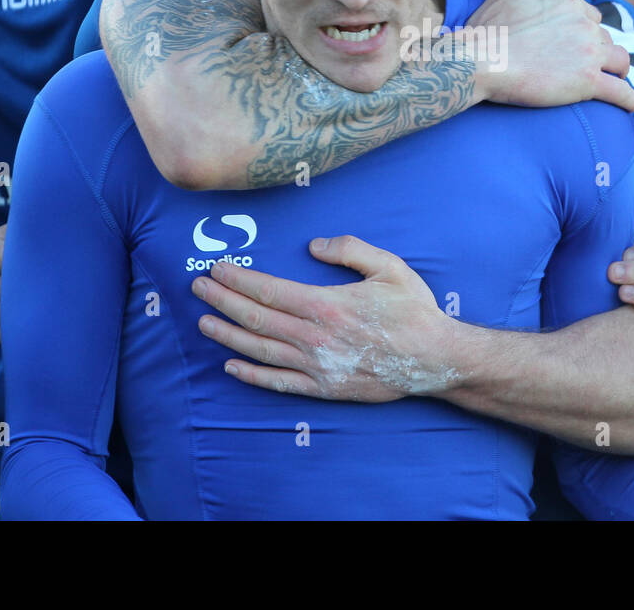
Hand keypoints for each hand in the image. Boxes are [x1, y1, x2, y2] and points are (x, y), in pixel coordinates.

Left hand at [192, 235, 459, 400]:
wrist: (434, 358)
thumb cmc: (413, 309)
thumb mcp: (389, 266)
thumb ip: (350, 249)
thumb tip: (314, 245)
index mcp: (327, 304)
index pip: (268, 290)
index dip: (238, 279)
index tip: (216, 269)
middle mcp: (315, 337)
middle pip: (256, 318)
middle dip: (222, 301)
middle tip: (198, 287)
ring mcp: (316, 366)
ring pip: (260, 350)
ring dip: (227, 335)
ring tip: (204, 322)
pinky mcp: (323, 388)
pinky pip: (279, 382)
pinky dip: (252, 375)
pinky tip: (231, 366)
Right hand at [467, 0, 633, 111]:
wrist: (481, 61)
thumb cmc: (489, 29)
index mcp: (569, 5)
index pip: (591, 17)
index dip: (585, 32)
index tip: (578, 45)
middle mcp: (585, 26)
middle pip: (605, 39)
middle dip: (600, 51)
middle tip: (588, 66)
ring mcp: (589, 55)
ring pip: (620, 61)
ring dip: (618, 70)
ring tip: (614, 81)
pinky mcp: (588, 83)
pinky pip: (621, 92)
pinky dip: (629, 99)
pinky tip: (630, 105)